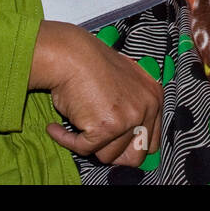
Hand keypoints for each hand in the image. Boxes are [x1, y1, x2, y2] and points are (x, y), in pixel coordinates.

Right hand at [30, 21, 163, 166]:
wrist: (70, 54)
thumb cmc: (91, 64)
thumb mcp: (126, 81)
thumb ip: (134, 106)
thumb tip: (129, 139)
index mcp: (154, 99)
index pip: (151, 142)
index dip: (131, 146)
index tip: (113, 143)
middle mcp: (145, 109)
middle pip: (135, 156)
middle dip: (114, 154)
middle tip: (96, 143)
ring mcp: (127, 119)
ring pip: (108, 156)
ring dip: (90, 144)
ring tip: (76, 128)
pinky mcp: (105, 128)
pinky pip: (84, 149)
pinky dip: (66, 140)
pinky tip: (55, 128)